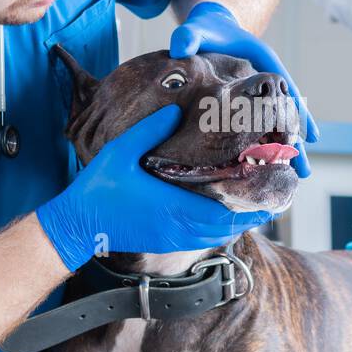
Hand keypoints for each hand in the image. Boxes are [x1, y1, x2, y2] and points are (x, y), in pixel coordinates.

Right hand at [37, 105, 273, 271]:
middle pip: (228, 227)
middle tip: (273, 194)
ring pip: (218, 236)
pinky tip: (226, 215)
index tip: (268, 190)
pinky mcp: (167, 242)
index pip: (223, 211)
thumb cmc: (98, 189)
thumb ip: (150, 130)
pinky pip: (204, 240)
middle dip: (253, 213)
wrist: (78, 225)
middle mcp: (179, 227)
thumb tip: (176, 110)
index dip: (250, 204)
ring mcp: (173, 238)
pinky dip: (221, 229)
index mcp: (173, 206)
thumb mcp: (121, 151)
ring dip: (239, 222)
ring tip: (258, 203)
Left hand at [171, 1, 318, 177]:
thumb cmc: (205, 29)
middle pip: (288, 112)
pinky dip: (270, 143)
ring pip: (278, 122)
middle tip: (304, 171)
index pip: (284, 89)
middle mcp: (268, 78)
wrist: (208, 28)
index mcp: (263, 61)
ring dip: (287, 147)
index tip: (308, 136)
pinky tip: (274, 165)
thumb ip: (189, 37)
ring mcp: (261, 92)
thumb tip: (179, 46)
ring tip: (299, 176)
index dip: (295, 113)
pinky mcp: (251, 101)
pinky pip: (263, 125)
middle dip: (295, 141)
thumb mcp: (197, 30)